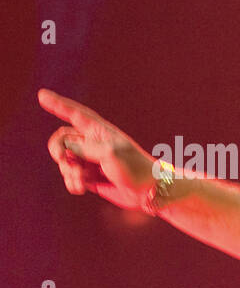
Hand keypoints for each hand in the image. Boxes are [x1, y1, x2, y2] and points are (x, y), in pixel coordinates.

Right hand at [40, 89, 156, 210]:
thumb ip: (84, 149)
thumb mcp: (109, 153)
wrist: (149, 192)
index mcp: (99, 131)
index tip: (41, 95)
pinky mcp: (91, 178)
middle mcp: (92, 144)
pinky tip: (81, 189)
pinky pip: (71, 178)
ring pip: (64, 162)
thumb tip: (66, 152)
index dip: (57, 104)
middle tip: (63, 161)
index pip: (75, 114)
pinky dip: (72, 183)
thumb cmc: (134, 169)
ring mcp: (90, 161)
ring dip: (69, 172)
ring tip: (82, 181)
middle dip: (58, 151)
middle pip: (60, 140)